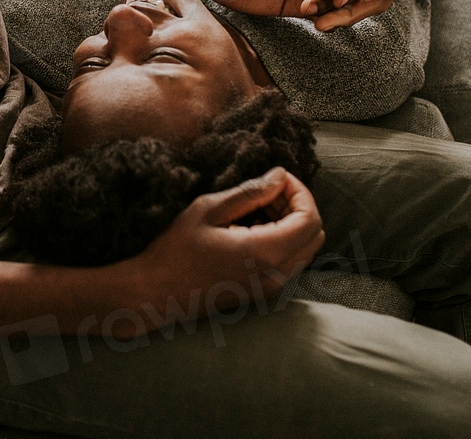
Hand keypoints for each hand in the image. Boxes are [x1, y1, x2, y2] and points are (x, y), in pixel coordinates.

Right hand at [126, 168, 324, 333]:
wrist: (155, 293)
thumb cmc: (175, 251)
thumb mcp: (208, 209)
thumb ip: (250, 192)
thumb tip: (280, 176)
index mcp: (265, 253)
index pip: (309, 219)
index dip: (300, 192)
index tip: (277, 179)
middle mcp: (276, 276)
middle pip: (315, 234)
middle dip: (298, 206)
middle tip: (268, 192)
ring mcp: (271, 289)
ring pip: (305, 249)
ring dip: (291, 224)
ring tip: (257, 209)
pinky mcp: (263, 294)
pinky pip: (290, 263)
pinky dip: (283, 241)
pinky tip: (250, 230)